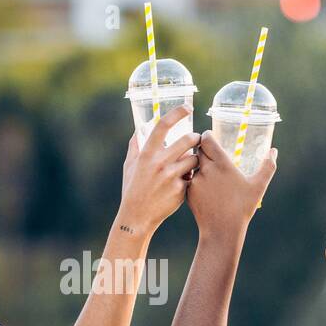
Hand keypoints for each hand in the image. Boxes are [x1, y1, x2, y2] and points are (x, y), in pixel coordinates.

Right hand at [118, 106, 198, 232]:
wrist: (137, 217)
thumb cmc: (132, 189)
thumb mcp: (130, 166)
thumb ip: (135, 146)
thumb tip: (139, 129)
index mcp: (146, 154)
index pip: (163, 126)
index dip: (177, 113)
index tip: (187, 107)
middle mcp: (159, 163)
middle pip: (188, 140)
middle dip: (195, 138)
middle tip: (196, 140)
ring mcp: (171, 176)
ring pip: (194, 159)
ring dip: (194, 159)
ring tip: (188, 165)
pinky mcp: (180, 190)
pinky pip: (192, 177)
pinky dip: (190, 178)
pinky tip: (182, 184)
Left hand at [186, 130, 276, 236]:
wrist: (222, 230)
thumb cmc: (243, 208)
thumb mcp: (258, 186)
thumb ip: (268, 167)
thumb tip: (274, 151)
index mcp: (222, 164)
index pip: (207, 139)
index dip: (207, 135)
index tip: (210, 135)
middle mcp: (206, 170)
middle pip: (198, 149)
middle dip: (203, 147)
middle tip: (210, 150)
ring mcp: (195, 181)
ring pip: (192, 164)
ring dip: (197, 163)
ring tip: (207, 168)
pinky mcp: (188, 192)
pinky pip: (189, 179)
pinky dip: (194, 178)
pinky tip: (203, 184)